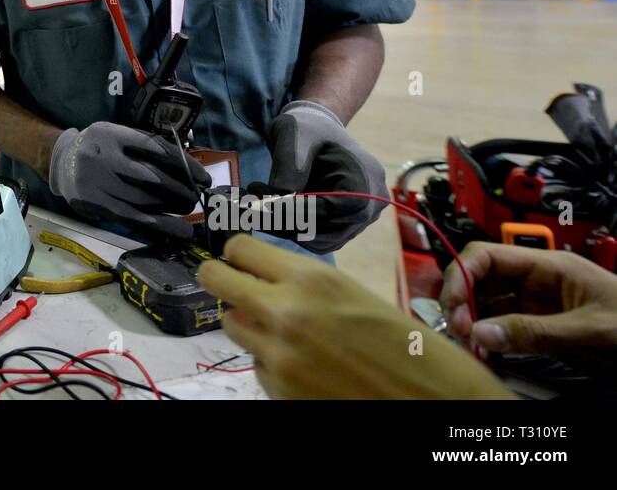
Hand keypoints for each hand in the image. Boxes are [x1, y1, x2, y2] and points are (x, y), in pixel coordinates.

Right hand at [48, 121, 210, 240]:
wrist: (62, 164)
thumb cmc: (100, 149)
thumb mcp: (117, 136)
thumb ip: (145, 147)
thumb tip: (189, 170)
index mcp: (111, 134)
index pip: (155, 148)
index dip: (184, 164)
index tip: (204, 177)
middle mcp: (102, 157)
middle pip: (151, 176)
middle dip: (180, 189)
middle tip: (196, 195)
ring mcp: (97, 184)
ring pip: (144, 200)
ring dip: (172, 208)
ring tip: (189, 210)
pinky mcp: (97, 206)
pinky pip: (134, 219)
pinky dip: (161, 226)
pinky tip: (180, 230)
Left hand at [197, 234, 511, 398]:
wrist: (436, 403)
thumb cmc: (412, 350)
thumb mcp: (357, 296)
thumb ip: (308, 285)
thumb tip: (269, 276)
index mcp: (312, 279)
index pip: (239, 248)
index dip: (237, 252)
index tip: (239, 257)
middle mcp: (285, 312)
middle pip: (215, 279)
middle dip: (222, 278)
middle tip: (233, 283)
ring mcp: (277, 355)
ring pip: (232, 324)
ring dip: (249, 323)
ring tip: (286, 331)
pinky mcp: (277, 390)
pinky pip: (257, 365)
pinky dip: (272, 362)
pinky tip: (306, 366)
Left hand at [250, 100, 387, 252]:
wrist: (313, 131)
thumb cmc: (306, 126)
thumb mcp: (294, 134)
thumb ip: (289, 164)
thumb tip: (281, 198)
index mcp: (366, 175)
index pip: (340, 207)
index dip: (303, 211)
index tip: (267, 205)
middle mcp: (370, 202)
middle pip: (331, 229)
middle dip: (287, 221)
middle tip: (250, 207)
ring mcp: (357, 218)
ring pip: (320, 240)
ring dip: (283, 228)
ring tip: (255, 203)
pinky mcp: (340, 226)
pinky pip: (315, 239)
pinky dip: (288, 229)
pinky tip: (267, 210)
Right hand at [441, 242, 616, 355]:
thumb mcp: (591, 329)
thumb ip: (536, 332)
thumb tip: (480, 334)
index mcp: (549, 266)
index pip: (488, 255)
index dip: (462, 275)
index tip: (453, 306)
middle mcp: (537, 280)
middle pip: (481, 279)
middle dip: (461, 301)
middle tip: (459, 332)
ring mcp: (537, 304)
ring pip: (487, 304)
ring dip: (471, 322)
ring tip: (469, 346)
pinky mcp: (541, 326)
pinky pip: (503, 326)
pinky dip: (487, 338)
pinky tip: (484, 351)